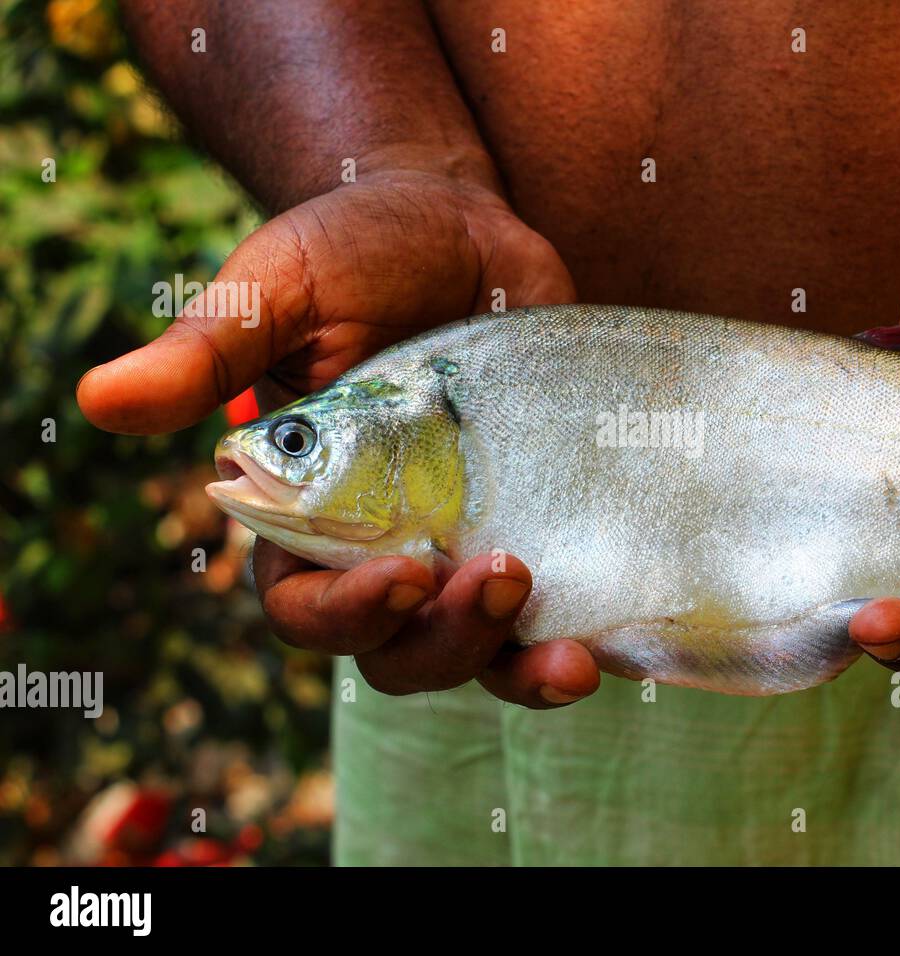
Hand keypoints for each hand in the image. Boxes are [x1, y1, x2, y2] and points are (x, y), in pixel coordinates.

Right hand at [78, 163, 600, 706]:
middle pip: (402, 651)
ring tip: (568, 654)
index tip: (402, 570)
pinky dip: (580, 637)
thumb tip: (101, 403)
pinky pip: (560, 611)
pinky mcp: (545, 524)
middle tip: (500, 578)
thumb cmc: (351, 252)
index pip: (305, 606)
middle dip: (445, 640)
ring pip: (483, 655)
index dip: (346, 612)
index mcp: (308, 516)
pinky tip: (610, 639)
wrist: (458, 227)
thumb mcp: (282, 289)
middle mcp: (389, 547)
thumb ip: (211, 350)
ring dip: (520, 668)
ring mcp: (472, 543)